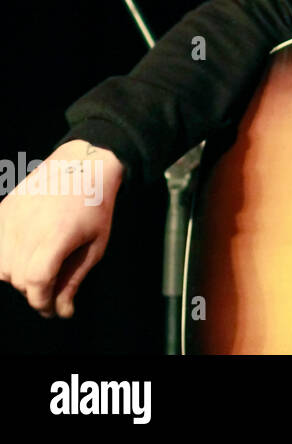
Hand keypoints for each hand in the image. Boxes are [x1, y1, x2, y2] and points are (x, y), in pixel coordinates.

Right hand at [0, 141, 123, 317]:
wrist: (83, 165)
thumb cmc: (95, 206)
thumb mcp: (95, 245)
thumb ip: (74, 279)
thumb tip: (61, 312)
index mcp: (57, 235)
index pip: (37, 282)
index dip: (43, 301)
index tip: (53, 308)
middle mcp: (28, 227)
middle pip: (19, 279)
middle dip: (36, 291)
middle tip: (53, 290)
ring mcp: (11, 219)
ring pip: (2, 268)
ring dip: (20, 277)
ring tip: (42, 268)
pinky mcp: (2, 212)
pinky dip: (6, 259)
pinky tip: (26, 254)